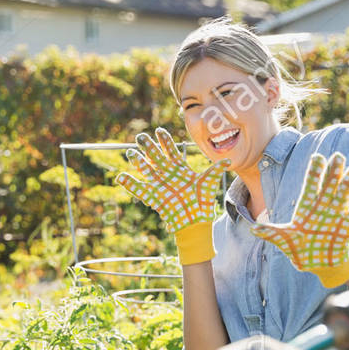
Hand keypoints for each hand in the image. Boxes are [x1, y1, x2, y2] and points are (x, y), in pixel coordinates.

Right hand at [115, 127, 227, 264]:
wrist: (196, 219)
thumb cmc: (202, 200)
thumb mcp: (209, 183)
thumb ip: (215, 170)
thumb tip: (228, 160)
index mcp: (179, 168)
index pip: (170, 150)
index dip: (164, 141)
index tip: (159, 130)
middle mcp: (167, 174)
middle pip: (155, 156)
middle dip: (148, 146)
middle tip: (141, 137)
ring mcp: (160, 184)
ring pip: (146, 169)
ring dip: (138, 161)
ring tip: (131, 153)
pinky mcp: (154, 196)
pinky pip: (139, 189)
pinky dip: (130, 184)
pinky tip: (121, 177)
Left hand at [250, 151, 348, 287]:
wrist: (316, 263)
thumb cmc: (298, 247)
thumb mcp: (284, 240)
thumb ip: (272, 233)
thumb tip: (254, 229)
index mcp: (307, 207)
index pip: (311, 185)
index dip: (314, 172)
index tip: (318, 157)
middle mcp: (323, 207)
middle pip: (329, 186)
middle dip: (333, 172)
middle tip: (338, 156)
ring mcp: (336, 215)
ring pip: (343, 196)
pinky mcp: (347, 227)